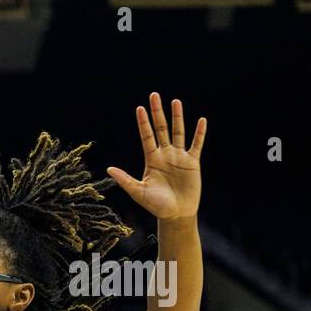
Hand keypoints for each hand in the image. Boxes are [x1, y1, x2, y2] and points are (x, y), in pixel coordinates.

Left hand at [107, 94, 205, 220]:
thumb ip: (125, 180)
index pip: (146, 136)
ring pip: (178, 132)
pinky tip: (201, 120)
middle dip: (157, 113)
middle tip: (154, 95)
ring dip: (177, 117)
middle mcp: (165, 155)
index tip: (139, 108)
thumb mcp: (138, 192)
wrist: (176, 214)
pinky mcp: (193, 163)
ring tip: (176, 101)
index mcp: (151, 160)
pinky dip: (200, 133)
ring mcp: (179, 157)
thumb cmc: (156, 205)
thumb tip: (109, 169)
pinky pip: (197, 144)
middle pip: (161, 129)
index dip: (143, 123)